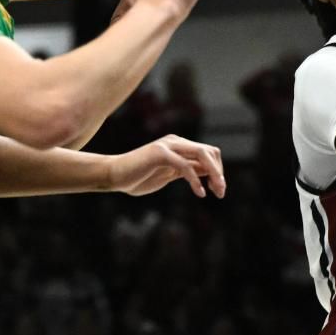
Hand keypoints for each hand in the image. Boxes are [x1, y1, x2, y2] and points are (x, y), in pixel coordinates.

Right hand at [109, 135, 225, 197]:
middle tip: (221, 193)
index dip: (218, 170)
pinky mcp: (160, 154)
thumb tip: (209, 173)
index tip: (218, 190)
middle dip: (219, 173)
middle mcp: (176, 142)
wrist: (114, 176)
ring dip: (214, 174)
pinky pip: (185, 165)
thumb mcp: (168, 175)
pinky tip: (199, 192)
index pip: (209, 153)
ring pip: (201, 154)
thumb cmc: (138, 177)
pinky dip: (195, 179)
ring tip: (216, 192)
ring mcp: (168, 145)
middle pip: (209, 152)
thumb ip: (187, 171)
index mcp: (179, 146)